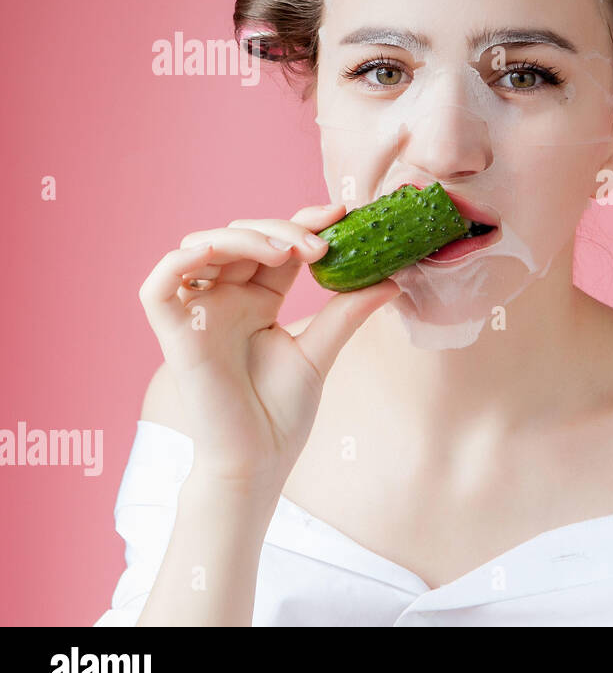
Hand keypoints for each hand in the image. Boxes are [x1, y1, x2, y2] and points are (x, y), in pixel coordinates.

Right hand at [138, 203, 399, 490]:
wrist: (259, 460)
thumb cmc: (282, 413)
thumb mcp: (320, 351)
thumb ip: (346, 313)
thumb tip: (392, 280)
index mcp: (257, 299)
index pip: (276, 245)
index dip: (303, 222)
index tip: (341, 213)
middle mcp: (225, 299)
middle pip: (242, 237)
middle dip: (282, 229)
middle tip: (321, 244)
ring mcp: (197, 313)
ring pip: (203, 246)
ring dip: (244, 236)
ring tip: (287, 252)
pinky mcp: (172, 333)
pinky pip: (159, 284)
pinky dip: (183, 259)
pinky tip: (218, 251)